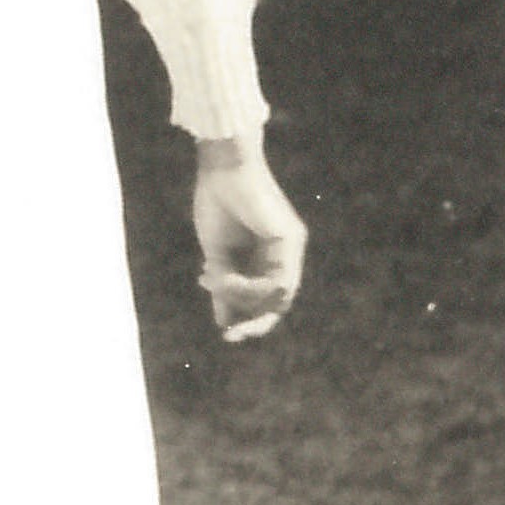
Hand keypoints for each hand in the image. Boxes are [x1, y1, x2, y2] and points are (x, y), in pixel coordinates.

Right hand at [192, 137, 308, 341]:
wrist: (221, 168)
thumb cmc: (216, 202)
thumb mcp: (217, 255)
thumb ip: (223, 287)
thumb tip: (224, 321)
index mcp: (269, 257)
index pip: (266, 299)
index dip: (247, 318)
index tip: (224, 331)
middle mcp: (286, 255)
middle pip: (276, 303)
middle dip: (254, 323)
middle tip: (230, 336)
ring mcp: (291, 248)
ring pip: (277, 295)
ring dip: (242, 298)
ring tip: (214, 283)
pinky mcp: (289, 240)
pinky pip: (277, 281)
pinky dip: (250, 287)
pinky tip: (225, 278)